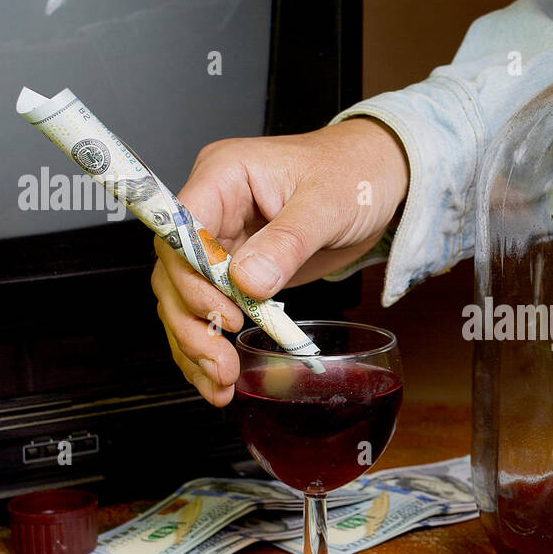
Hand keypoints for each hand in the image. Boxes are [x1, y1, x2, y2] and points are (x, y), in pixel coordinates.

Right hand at [151, 118, 408, 404]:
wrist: (377, 179)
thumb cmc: (353, 173)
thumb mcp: (328, 203)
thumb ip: (287, 241)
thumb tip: (248, 281)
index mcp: (224, 176)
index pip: (181, 230)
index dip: (191, 277)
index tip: (222, 313)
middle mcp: (213, 209)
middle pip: (175, 272)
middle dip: (193, 323)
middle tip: (221, 362)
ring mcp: (222, 242)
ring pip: (184, 298)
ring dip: (196, 343)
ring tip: (220, 380)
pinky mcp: (237, 271)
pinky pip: (212, 309)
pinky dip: (213, 344)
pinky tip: (220, 376)